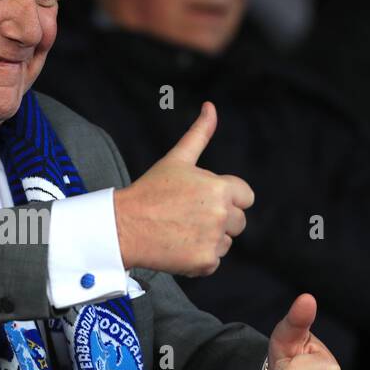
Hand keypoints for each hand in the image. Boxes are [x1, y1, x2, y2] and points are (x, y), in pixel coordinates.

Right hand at [113, 101, 254, 276]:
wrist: (123, 226)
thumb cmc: (149, 191)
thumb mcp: (177, 159)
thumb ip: (200, 134)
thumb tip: (210, 107)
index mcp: (220, 188)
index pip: (246, 197)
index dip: (225, 198)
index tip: (201, 201)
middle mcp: (221, 214)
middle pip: (239, 222)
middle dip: (218, 220)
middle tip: (186, 217)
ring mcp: (213, 239)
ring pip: (226, 242)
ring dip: (209, 240)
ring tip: (180, 231)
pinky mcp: (204, 261)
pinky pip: (213, 262)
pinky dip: (198, 259)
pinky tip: (178, 247)